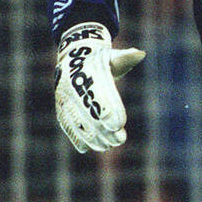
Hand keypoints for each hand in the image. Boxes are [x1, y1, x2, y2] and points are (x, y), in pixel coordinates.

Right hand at [54, 22, 144, 152]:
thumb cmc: (100, 58)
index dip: (108, 111)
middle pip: (88, 112)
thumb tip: (140, 54)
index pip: (98, 95)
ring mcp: (64, 97)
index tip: (119, 125)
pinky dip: (74, 136)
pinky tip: (86, 147)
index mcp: (87, 72)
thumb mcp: (113, 56)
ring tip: (106, 146)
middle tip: (119, 140)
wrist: (73, 58)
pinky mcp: (61, 107)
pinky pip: (65, 123)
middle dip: (103, 129)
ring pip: (75, 121)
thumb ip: (126, 57)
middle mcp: (72, 85)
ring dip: (91, 137)